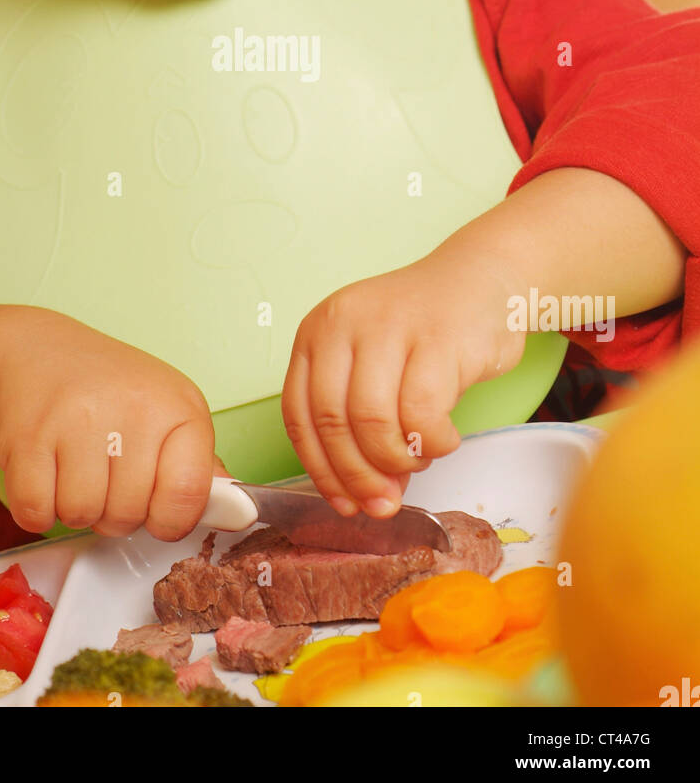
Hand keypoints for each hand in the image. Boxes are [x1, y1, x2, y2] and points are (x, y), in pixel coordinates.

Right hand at [0, 308, 215, 540]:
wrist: (38, 351)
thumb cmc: (109, 388)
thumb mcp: (166, 411)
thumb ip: (197, 465)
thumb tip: (235, 511)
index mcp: (178, 406)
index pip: (188, 494)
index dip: (170, 520)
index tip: (158, 512)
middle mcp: (133, 408)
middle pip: (129, 515)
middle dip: (114, 513)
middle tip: (105, 476)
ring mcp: (77, 419)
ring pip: (81, 515)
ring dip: (74, 509)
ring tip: (74, 469)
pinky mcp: (27, 435)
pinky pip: (35, 512)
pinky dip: (36, 508)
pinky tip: (44, 472)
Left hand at [281, 248, 524, 516]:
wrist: (483, 278)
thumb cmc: (426, 332)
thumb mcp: (377, 368)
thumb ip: (364, 427)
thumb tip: (372, 498)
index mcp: (318, 331)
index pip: (299, 415)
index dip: (320, 470)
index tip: (344, 504)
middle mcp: (345, 323)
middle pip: (334, 423)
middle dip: (359, 477)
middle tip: (385, 503)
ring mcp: (389, 326)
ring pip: (373, 422)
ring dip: (398, 461)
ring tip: (418, 459)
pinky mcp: (437, 337)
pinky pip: (422, 414)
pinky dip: (433, 444)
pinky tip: (444, 439)